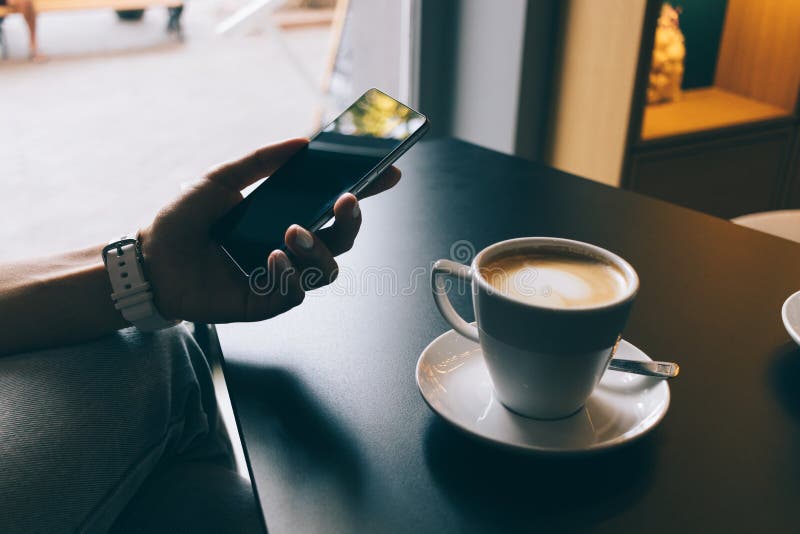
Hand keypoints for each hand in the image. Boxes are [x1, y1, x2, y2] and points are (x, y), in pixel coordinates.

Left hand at [138, 138, 400, 322]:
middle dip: (351, 222)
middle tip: (346, 200)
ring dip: (316, 249)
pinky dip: (289, 273)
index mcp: (287, 219)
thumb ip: (262, 161)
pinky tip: (272, 255)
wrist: (149, 258)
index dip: (366, 193)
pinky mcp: (264, 303)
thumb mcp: (221, 178)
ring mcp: (281, 278)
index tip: (390, 173)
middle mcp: (290, 250)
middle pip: (342, 242)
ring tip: (292, 229)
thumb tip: (303, 143)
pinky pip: (294, 293)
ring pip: (326, 271)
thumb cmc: (184, 219)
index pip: (335, 208)